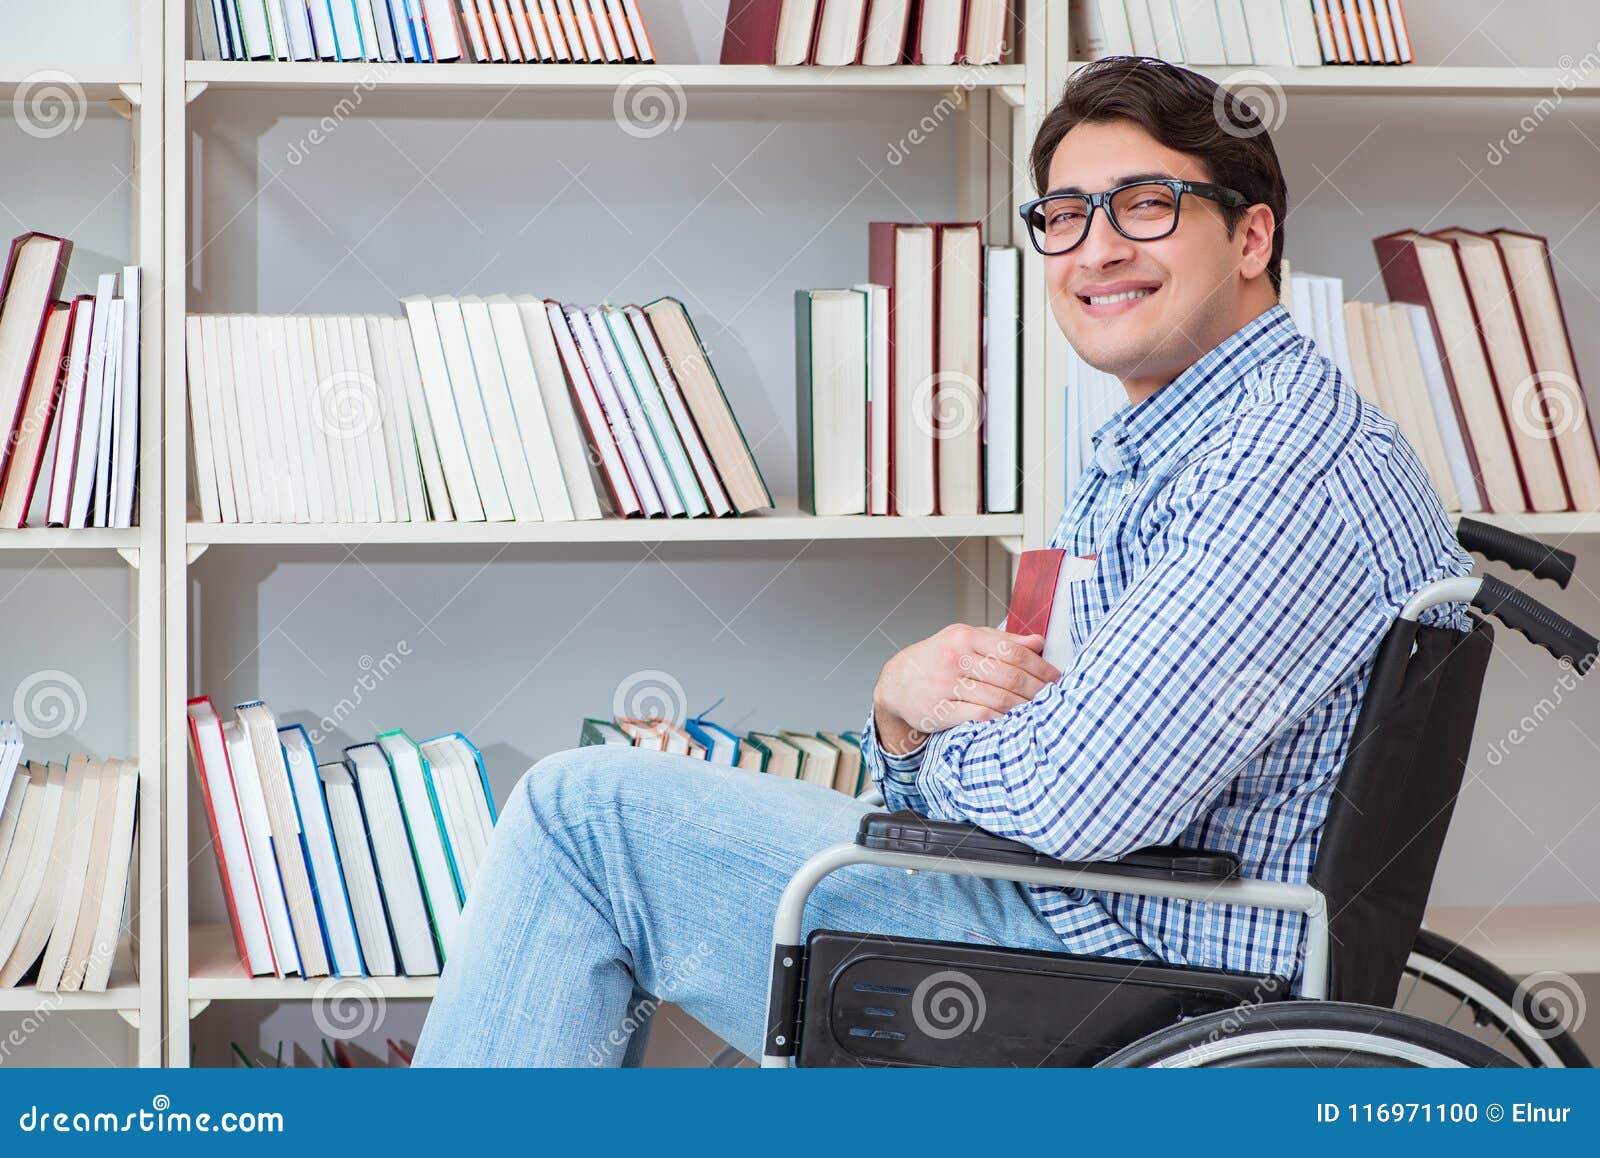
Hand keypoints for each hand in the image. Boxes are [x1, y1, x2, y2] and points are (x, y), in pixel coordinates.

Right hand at [872, 625, 1061, 755]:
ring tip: (1041, 713)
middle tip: (1056, 699)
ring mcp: (946, 685)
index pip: (1012, 651)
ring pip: (998, 698)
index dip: (1040, 666)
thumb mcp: (965, 640)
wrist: (897, 682)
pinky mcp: (941, 710)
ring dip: (1025, 707)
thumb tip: (1038, 642)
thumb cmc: (937, 659)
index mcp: (965, 637)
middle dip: (1038, 689)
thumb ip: (1002, 641)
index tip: (1057, 678)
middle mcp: (955, 658)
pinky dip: (1002, 720)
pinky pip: (980, 716)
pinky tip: (1016, 722)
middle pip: (1009, 676)